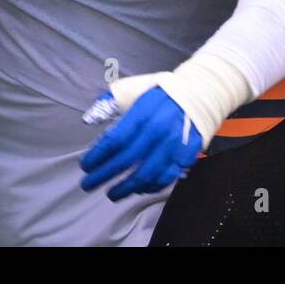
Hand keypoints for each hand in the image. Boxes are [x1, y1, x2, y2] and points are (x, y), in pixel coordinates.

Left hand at [79, 73, 202, 200]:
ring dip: (126, 188)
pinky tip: (138, 189)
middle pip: (126, 161)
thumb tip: (88, 119)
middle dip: (104, 175)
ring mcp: (173, 146)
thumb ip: (110, 103)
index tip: (85, 166)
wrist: (199, 94)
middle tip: (88, 185)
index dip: (98, 156)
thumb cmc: (161, 93)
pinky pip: (166, 178)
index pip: (115, 140)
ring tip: (111, 194)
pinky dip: (150, 187)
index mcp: (143, 114)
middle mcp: (157, 132)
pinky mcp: (186, 156)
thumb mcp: (133, 89)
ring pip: (146, 175)